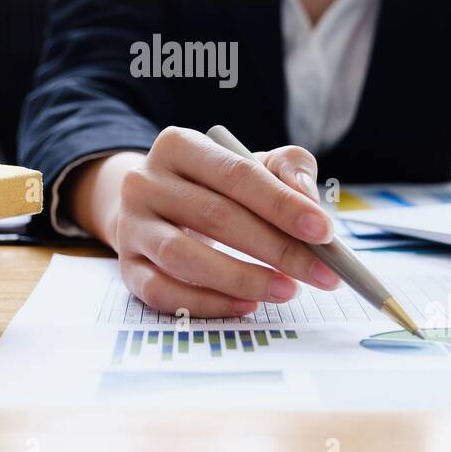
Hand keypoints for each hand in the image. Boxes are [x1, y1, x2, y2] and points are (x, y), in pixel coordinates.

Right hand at [99, 127, 340, 316]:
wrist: (153, 207)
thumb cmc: (213, 186)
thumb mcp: (250, 163)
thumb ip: (287, 169)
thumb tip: (307, 198)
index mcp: (178, 145)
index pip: (237, 173)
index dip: (283, 204)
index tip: (324, 231)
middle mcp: (145, 181)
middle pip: (216, 216)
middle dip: (278, 248)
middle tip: (322, 273)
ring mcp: (131, 227)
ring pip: (183, 257)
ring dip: (242, 278)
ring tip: (287, 290)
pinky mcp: (126, 268)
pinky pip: (163, 292)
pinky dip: (208, 304)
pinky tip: (247, 306)